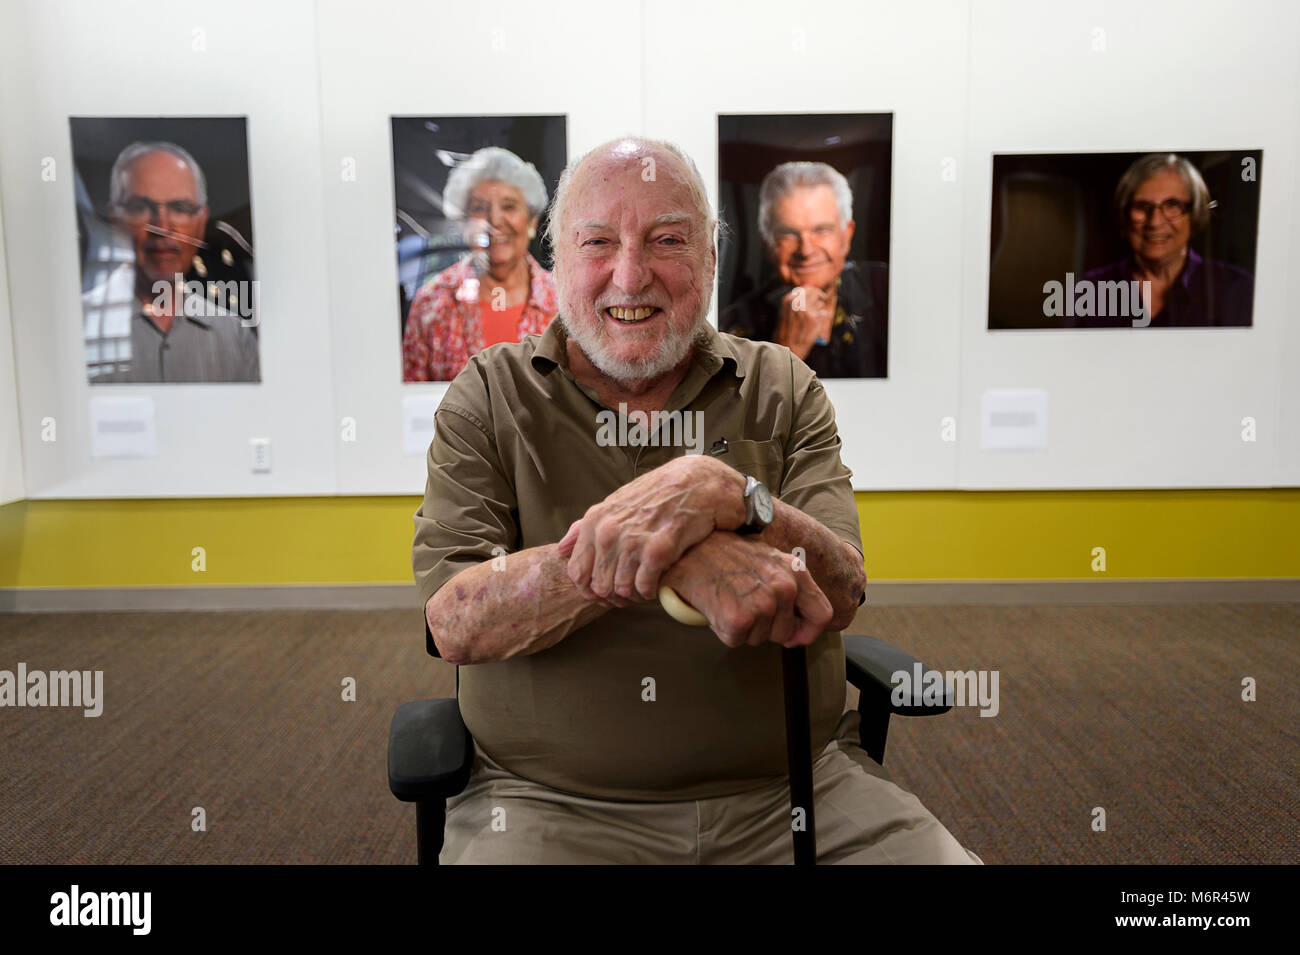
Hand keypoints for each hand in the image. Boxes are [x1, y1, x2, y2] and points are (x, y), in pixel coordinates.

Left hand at [557, 454, 745, 604]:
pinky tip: (657, 584)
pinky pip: (644, 588)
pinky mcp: (658, 549)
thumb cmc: (656, 495)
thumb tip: (561, 549)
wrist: (697, 483)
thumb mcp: (614, 504)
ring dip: (634, 596)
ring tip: (644, 588)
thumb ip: (584, 528)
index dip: (590, 590)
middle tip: (630, 592)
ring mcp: (632, 540)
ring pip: (621, 591)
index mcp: (594, 521)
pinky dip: (650, 593)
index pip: (577, 573)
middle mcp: (609, 531)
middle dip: (614, 597)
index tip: (606, 592)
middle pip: (599, 587)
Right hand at [661, 532, 832, 648]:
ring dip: (743, 628)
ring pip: (759, 639)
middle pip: (785, 633)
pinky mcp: (739, 619)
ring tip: (728, 599)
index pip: (823, 614)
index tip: (793, 636)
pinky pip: (736, 640)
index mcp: (795, 570)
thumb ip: (789, 586)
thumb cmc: (726, 554)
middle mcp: (784, 587)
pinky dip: (724, 630)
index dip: (808, 632)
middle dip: (765, 627)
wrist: (688, 549)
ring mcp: (762, 604)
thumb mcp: (768, 560)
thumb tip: (800, 625)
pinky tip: (716, 606)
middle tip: (743, 602)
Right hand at [775, 286, 833, 359]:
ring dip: (820, 308)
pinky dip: (821, 317)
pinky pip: (823, 313)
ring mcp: (806, 309)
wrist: (788, 347)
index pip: (805, 288)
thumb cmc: (787, 331)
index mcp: (788, 299)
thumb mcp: (787, 312)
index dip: (813, 290)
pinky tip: (814, 325)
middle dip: (820, 295)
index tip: (817, 293)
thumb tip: (809, 292)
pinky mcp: (814, 318)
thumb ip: (796, 301)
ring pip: (820, 302)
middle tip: (823, 298)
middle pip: (815, 292)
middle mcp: (797, 302)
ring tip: (812, 319)